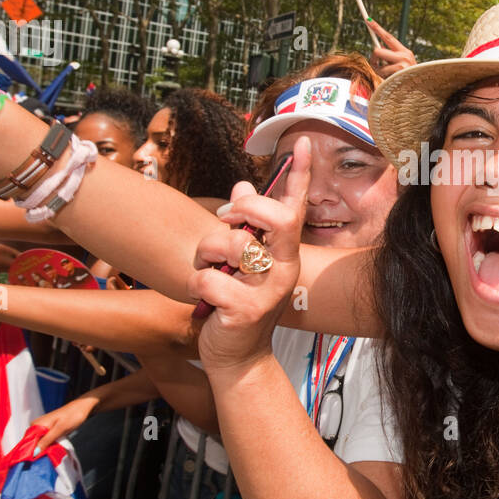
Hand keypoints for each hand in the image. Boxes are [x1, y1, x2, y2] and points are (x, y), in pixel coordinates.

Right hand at [31, 395, 97, 454]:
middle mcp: (36, 426)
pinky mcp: (48, 430)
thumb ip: (46, 440)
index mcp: (36, 425)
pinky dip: (49, 446)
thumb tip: (34, 453)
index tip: (34, 462)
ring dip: (44, 450)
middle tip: (45, 458)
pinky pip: (45, 441)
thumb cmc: (72, 416)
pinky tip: (53, 449)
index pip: (27, 442)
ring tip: (50, 455)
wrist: (81, 408)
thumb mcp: (59, 429)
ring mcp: (42, 428)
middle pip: (32, 444)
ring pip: (39, 443)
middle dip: (37, 452)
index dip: (30, 452)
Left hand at [190, 137, 310, 373]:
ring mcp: (269, 290)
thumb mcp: (242, 262)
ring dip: (207, 253)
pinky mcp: (246, 310)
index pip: (296, 207)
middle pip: (276, 218)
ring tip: (209, 270)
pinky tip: (207, 301)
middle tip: (224, 221)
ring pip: (232, 244)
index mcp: (284, 252)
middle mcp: (284, 267)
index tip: (299, 141)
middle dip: (244, 210)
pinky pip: (208, 279)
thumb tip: (242, 183)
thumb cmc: (238, 304)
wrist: (237, 357)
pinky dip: (197, 286)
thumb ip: (245, 225)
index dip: (300, 174)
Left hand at [369, 19, 414, 77]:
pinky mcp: (399, 71)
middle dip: (373, 59)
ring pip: (378, 64)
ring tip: (388, 77)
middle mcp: (405, 55)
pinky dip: (383, 78)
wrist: (420, 92)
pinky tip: (391, 81)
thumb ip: (390, 58)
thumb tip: (376, 51)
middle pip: (378, 50)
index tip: (367, 20)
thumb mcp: (400, 66)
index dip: (377, 28)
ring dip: (379, 72)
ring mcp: (402, 63)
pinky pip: (382, 73)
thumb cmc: (407, 80)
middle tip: (376, 65)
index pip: (388, 37)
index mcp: (405, 52)